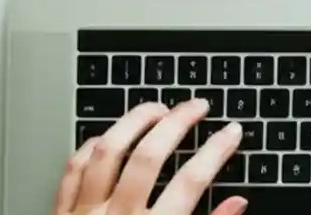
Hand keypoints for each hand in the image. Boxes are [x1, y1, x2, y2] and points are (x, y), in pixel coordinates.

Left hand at [53, 99, 244, 214]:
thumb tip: (237, 204)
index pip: (191, 182)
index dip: (216, 150)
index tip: (232, 132)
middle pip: (148, 157)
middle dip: (177, 123)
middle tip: (197, 106)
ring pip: (108, 152)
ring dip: (134, 122)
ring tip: (157, 107)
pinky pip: (74, 170)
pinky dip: (93, 146)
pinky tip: (111, 135)